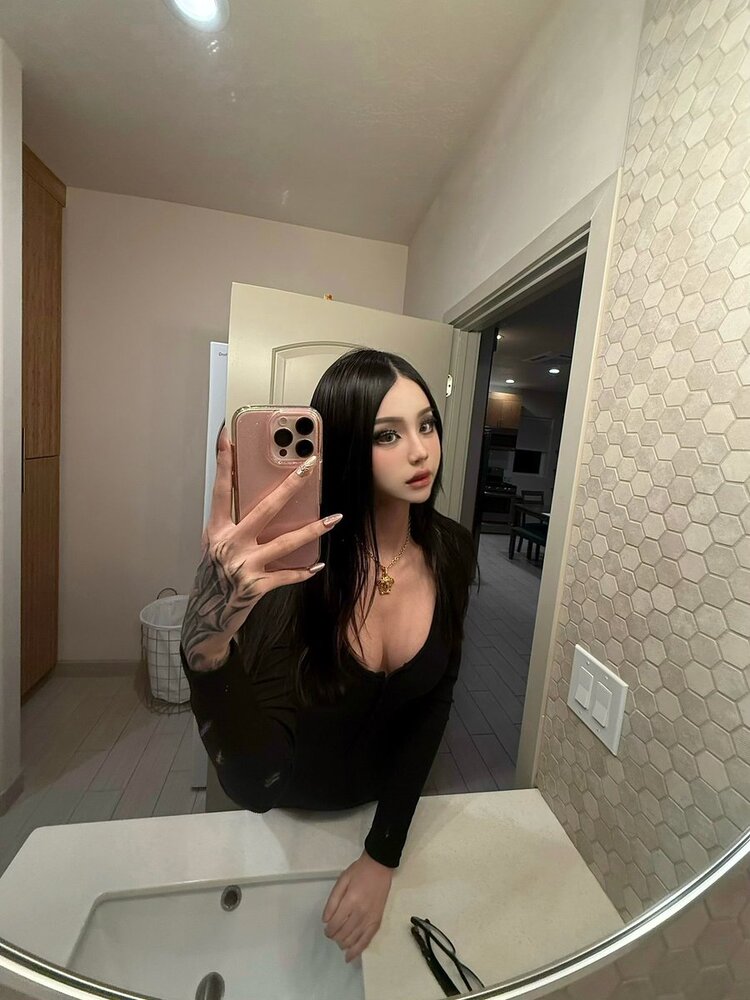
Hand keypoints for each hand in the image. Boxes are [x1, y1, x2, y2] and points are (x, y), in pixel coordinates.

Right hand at [181, 427, 342, 670]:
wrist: (208, 616)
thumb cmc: (215, 575)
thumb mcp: (217, 546)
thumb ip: (234, 525)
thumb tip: (265, 502)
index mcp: (216, 530)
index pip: (221, 490)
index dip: (224, 462)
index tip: (227, 434)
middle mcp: (229, 545)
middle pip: (265, 509)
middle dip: (290, 486)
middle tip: (310, 467)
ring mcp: (243, 566)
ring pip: (285, 543)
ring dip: (314, 530)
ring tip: (335, 518)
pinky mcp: (256, 587)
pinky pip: (287, 575)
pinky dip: (303, 571)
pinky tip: (318, 564)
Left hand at [322, 850, 393, 962]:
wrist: (379, 867)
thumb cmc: (359, 872)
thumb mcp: (342, 881)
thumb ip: (332, 901)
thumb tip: (325, 920)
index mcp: (351, 901)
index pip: (335, 923)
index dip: (328, 929)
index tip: (326, 928)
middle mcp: (361, 913)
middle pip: (343, 934)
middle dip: (334, 936)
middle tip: (331, 933)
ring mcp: (370, 919)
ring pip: (353, 940)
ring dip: (343, 943)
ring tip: (339, 940)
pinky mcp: (377, 922)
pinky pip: (366, 941)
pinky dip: (357, 950)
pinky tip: (349, 956)